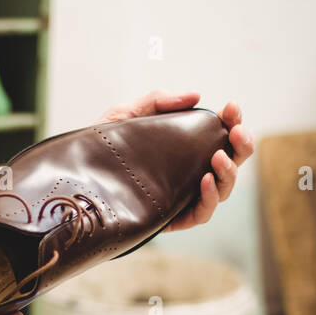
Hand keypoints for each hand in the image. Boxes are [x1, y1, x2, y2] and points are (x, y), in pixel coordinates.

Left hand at [98, 90, 253, 230]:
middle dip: (242, 145)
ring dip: (229, 172)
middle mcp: (188, 172)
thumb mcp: (125, 115)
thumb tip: (195, 96)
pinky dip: (210, 197)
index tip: (230, 107)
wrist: (74, 181)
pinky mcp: (171, 218)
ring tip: (217, 156)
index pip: (220, 134)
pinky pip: (202, 213)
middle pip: (231, 162)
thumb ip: (158, 102)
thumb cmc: (102, 148)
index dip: (233, 120)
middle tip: (236, 132)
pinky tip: (205, 181)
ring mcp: (182, 196)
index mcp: (184, 147)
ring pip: (223, 189)